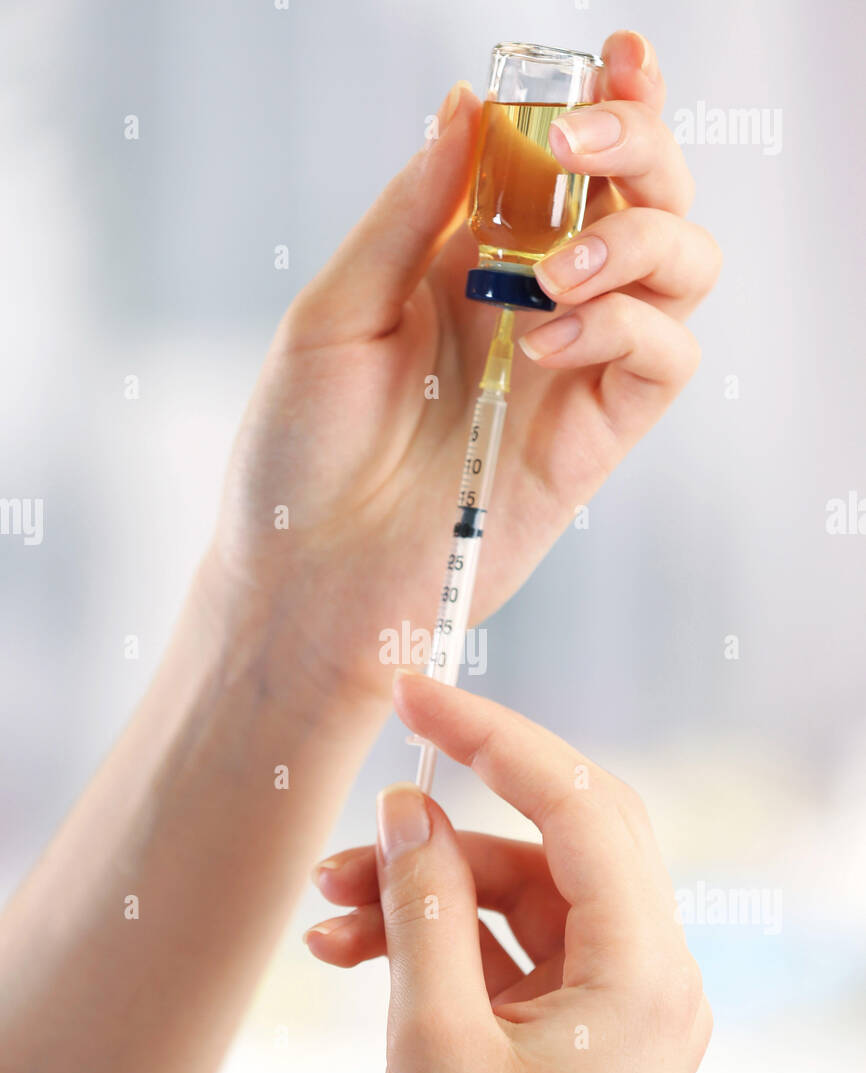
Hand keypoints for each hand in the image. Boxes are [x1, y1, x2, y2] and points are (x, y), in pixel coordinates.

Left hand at [204, 31, 719, 706]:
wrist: (305, 583)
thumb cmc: (297, 456)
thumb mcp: (333, 313)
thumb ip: (410, 216)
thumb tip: (470, 106)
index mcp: (467, 262)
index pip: (562, 163)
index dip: (604, 101)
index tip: (610, 54)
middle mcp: (533, 306)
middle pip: (645, 200)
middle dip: (641, 146)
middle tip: (587, 141)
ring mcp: (570, 373)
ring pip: (680, 272)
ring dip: (642, 240)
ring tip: (558, 269)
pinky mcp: (592, 441)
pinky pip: (663, 361)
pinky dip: (628, 328)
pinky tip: (548, 340)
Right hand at [306, 672, 711, 1072]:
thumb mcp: (434, 1042)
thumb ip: (424, 910)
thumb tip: (413, 809)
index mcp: (645, 976)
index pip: (583, 809)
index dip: (496, 740)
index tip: (419, 696)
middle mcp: (648, 978)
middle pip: (560, 840)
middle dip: (457, 818)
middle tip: (380, 788)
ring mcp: (612, 1002)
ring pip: (519, 893)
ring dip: (424, 890)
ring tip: (327, 908)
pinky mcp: (573, 1024)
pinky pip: (507, 946)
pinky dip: (436, 937)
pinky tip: (350, 946)